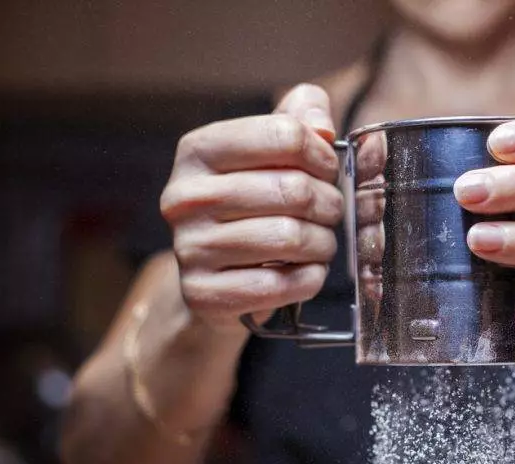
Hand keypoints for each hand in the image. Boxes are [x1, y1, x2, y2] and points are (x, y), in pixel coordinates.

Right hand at [159, 84, 342, 331]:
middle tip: (330, 214)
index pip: (285, 134)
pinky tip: (306, 272)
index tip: (328, 171)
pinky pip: (280, 284)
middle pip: (294, 189)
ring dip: (323, 244)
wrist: (219, 277)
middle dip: (329, 205)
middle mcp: (184, 197)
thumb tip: (322, 123)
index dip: (323, 155)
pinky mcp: (203, 293)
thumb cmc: (255, 206)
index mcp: (199, 150)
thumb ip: (301, 118)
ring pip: (291, 238)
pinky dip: (310, 279)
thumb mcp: (272, 153)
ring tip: (319, 243)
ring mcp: (189, 247)